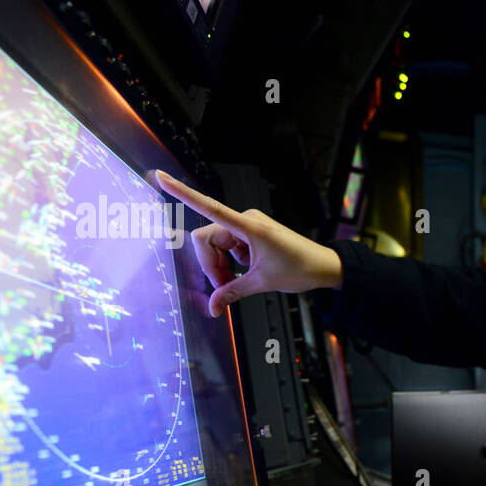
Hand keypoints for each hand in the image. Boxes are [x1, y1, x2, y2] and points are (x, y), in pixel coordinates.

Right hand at [153, 170, 342, 316]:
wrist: (324, 266)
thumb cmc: (301, 268)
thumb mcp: (263, 283)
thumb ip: (233, 293)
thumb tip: (212, 308)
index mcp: (249, 226)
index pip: (209, 207)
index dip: (182, 194)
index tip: (160, 177)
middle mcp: (245, 220)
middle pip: (206, 240)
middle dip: (212, 266)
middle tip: (226, 286)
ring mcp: (247, 225)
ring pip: (215, 246)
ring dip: (220, 267)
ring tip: (238, 282)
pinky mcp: (249, 233)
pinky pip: (227, 247)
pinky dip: (229, 263)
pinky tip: (246, 271)